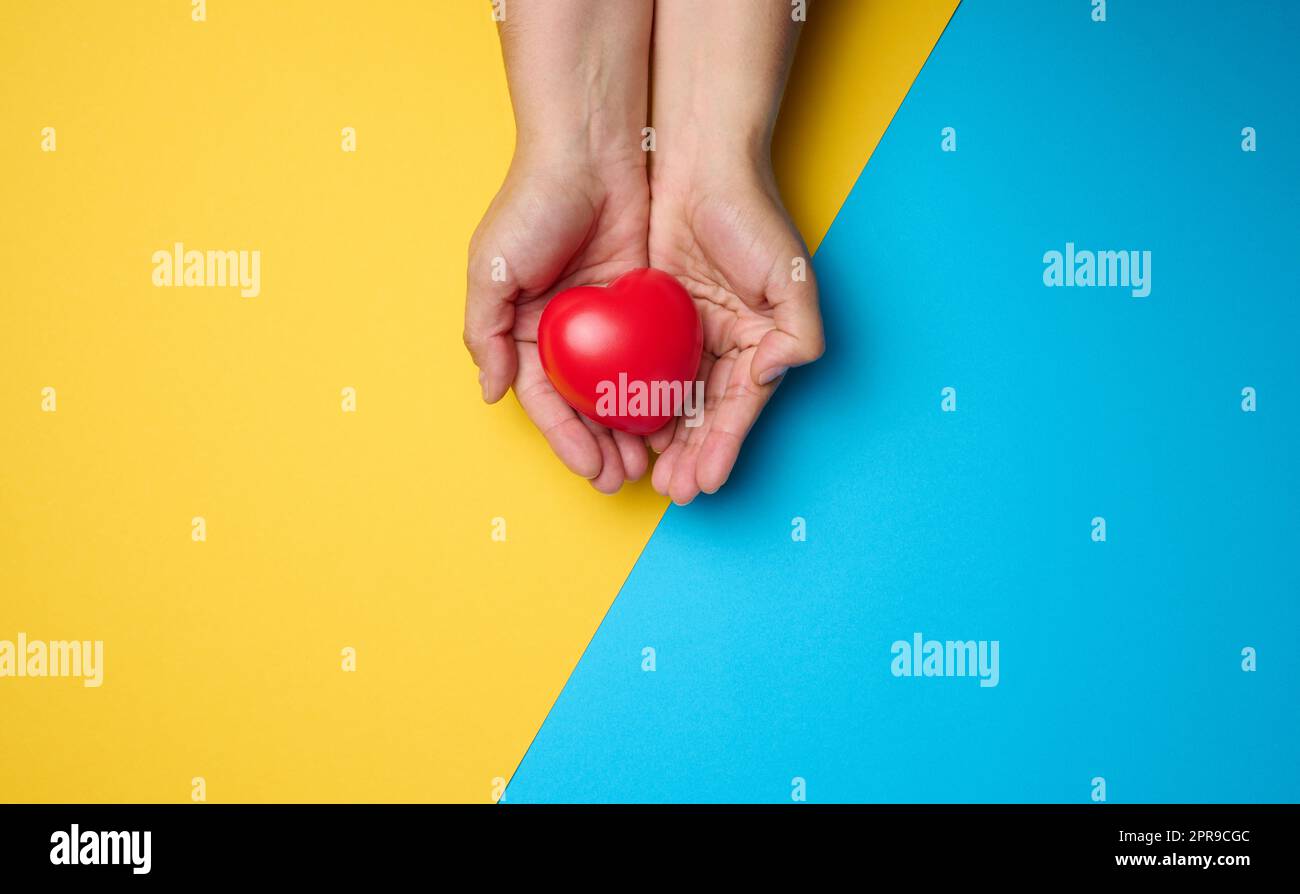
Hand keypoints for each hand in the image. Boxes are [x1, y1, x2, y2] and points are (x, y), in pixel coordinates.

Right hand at [465, 0, 654, 493]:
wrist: (590, 148)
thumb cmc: (532, 203)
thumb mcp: (491, 269)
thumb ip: (487, 333)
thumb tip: (492, 393)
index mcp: (525, 328)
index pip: (546, 399)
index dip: (566, 439)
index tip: (591, 469)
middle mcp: (565, 330)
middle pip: (585, 403)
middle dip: (602, 445)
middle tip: (625, 478)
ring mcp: (606, 318)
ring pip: (622, 388)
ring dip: (632, 427)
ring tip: (651, 461)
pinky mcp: (642, 301)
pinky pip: (652, 354)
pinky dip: (658, 387)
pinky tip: (674, 416)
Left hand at [646, 161, 823, 503]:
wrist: (699, 162)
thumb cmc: (751, 216)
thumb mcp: (789, 277)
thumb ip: (798, 335)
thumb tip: (771, 380)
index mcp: (760, 343)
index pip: (739, 408)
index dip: (723, 446)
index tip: (704, 482)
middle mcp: (726, 344)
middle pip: (705, 414)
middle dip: (691, 456)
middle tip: (671, 490)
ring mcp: (688, 333)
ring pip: (672, 400)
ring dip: (663, 440)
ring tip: (646, 474)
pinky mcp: (653, 316)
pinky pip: (643, 368)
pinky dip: (636, 400)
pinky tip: (624, 427)